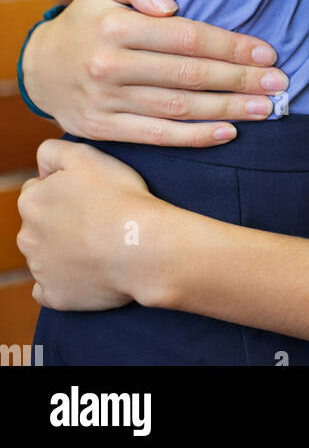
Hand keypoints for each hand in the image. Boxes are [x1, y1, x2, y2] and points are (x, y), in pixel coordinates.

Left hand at [17, 139, 158, 309]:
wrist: (143, 245)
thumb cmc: (118, 197)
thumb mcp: (85, 155)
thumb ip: (53, 151)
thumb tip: (41, 168)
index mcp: (31, 201)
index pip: (38, 191)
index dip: (65, 190)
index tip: (90, 196)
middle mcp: (27, 236)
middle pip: (40, 224)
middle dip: (60, 221)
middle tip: (97, 218)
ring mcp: (39, 269)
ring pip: (45, 255)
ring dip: (64, 250)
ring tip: (100, 244)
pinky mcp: (54, 296)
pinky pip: (50, 288)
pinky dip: (64, 281)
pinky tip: (87, 271)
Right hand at [21, 0, 286, 145]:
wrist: (40, 68)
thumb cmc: (88, 20)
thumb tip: (170, 2)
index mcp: (116, 28)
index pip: (187, 37)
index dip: (230, 46)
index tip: (267, 52)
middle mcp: (110, 66)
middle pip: (189, 75)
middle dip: (240, 80)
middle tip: (279, 83)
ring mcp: (106, 102)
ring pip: (178, 109)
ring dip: (228, 110)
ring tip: (265, 108)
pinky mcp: (104, 130)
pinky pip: (157, 137)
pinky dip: (195, 138)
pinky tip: (229, 132)